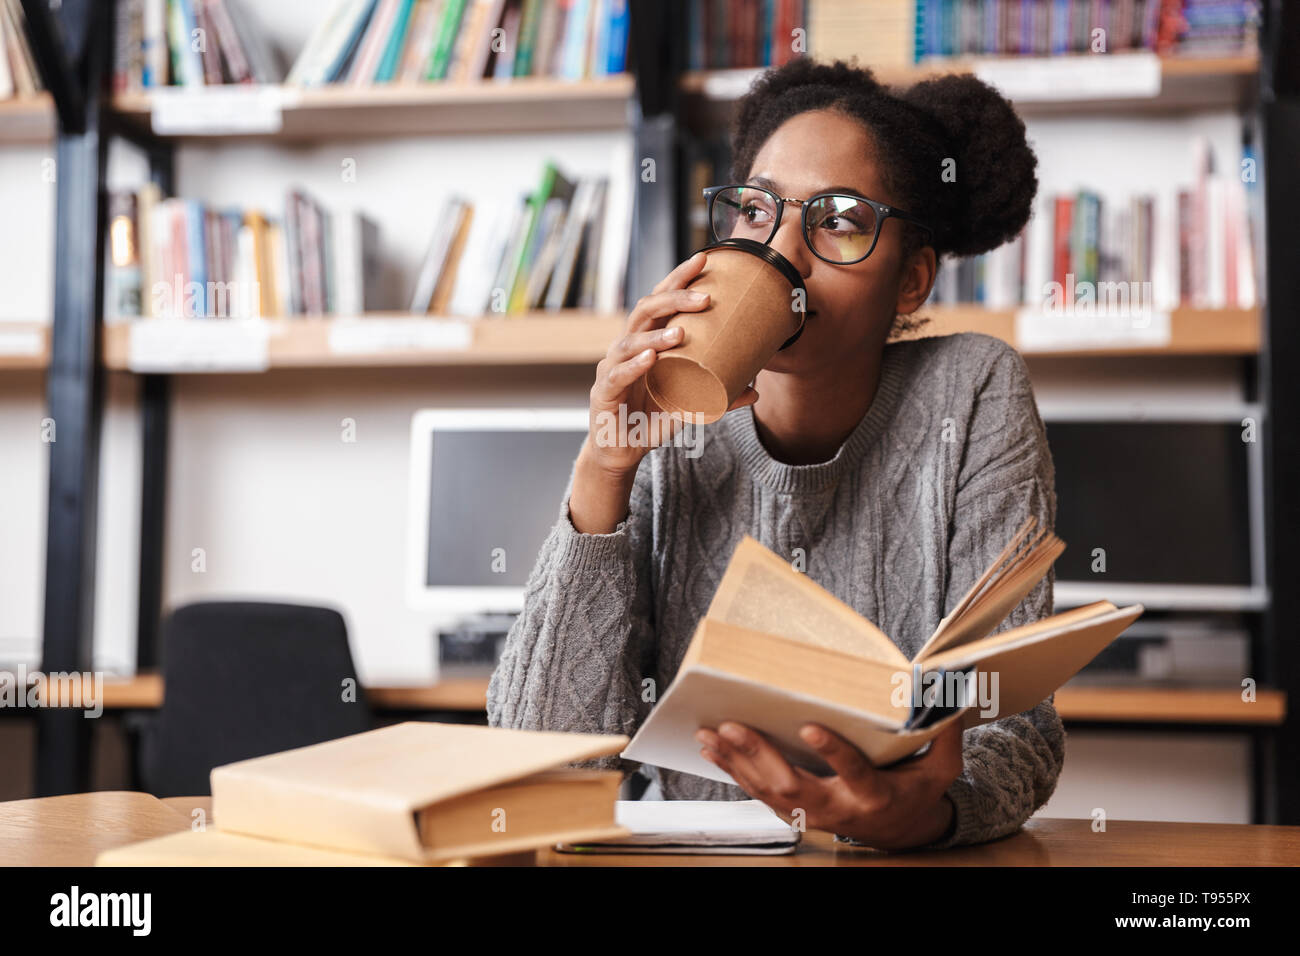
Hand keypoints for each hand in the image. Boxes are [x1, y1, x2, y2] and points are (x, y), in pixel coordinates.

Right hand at [582, 250, 758, 476]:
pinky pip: (617, 374)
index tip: (705, 260)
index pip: (660, 301)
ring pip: (629, 340)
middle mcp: (626, 347)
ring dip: (656, 335)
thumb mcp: (690, 403)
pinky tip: (651, 360)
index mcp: (646, 340)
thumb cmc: (653, 417)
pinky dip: (634, 365)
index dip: (679, 278)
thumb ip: (718, 394)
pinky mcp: (603, 392)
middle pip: (644, 310)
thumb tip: (756, 390)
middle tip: (705, 296)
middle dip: (672, 297)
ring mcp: (611, 368)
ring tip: (682, 333)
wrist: (623, 450)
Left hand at [694, 719, 963, 850]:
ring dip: (736, 763)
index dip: (832, 752)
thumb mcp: (941, 769)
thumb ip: (944, 736)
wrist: (899, 832)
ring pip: (767, 791)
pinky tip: (712, 750)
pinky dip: (733, 772)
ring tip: (710, 734)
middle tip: (732, 726)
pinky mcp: (795, 812)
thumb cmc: (916, 791)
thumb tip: (950, 693)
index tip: (810, 726)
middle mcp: (837, 808)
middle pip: (793, 785)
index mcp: (874, 794)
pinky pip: (758, 793)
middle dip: (760, 755)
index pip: (853, 773)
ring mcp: (812, 814)